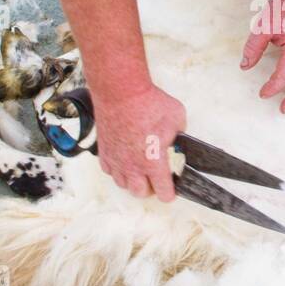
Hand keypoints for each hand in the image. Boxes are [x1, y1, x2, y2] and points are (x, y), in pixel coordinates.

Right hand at [93, 82, 185, 200]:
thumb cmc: (148, 103)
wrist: (121, 92)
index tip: (172, 189)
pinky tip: (124, 161)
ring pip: (123, 184)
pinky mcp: (104, 151)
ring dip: (133, 181)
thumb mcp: (177, 117)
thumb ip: (180, 133)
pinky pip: (110, 171)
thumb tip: (178, 137)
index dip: (170, 193)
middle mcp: (133, 166)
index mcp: (154, 162)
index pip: (163, 192)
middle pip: (140, 193)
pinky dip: (117, 170)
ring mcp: (117, 160)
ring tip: (140, 171)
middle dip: (150, 189)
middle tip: (156, 179)